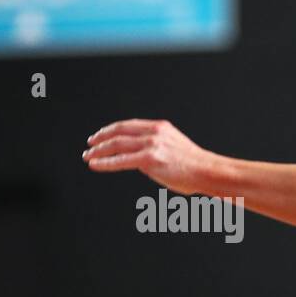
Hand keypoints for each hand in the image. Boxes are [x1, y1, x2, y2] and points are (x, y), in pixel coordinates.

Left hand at [83, 118, 213, 194]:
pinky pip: (121, 160)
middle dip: (100, 139)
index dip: (110, 130)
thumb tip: (137, 160)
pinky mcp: (149, 159)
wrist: (208, 171)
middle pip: (119, 132)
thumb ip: (154, 149)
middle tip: (89, 145)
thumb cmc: (193, 166)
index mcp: (159, 127)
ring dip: (98, 151)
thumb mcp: (173, 148)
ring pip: (117, 144)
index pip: (128, 125)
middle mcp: (154, 132)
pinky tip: (94, 165)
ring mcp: (151, 145)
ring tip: (88, 157)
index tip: (99, 136)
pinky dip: (105, 162)